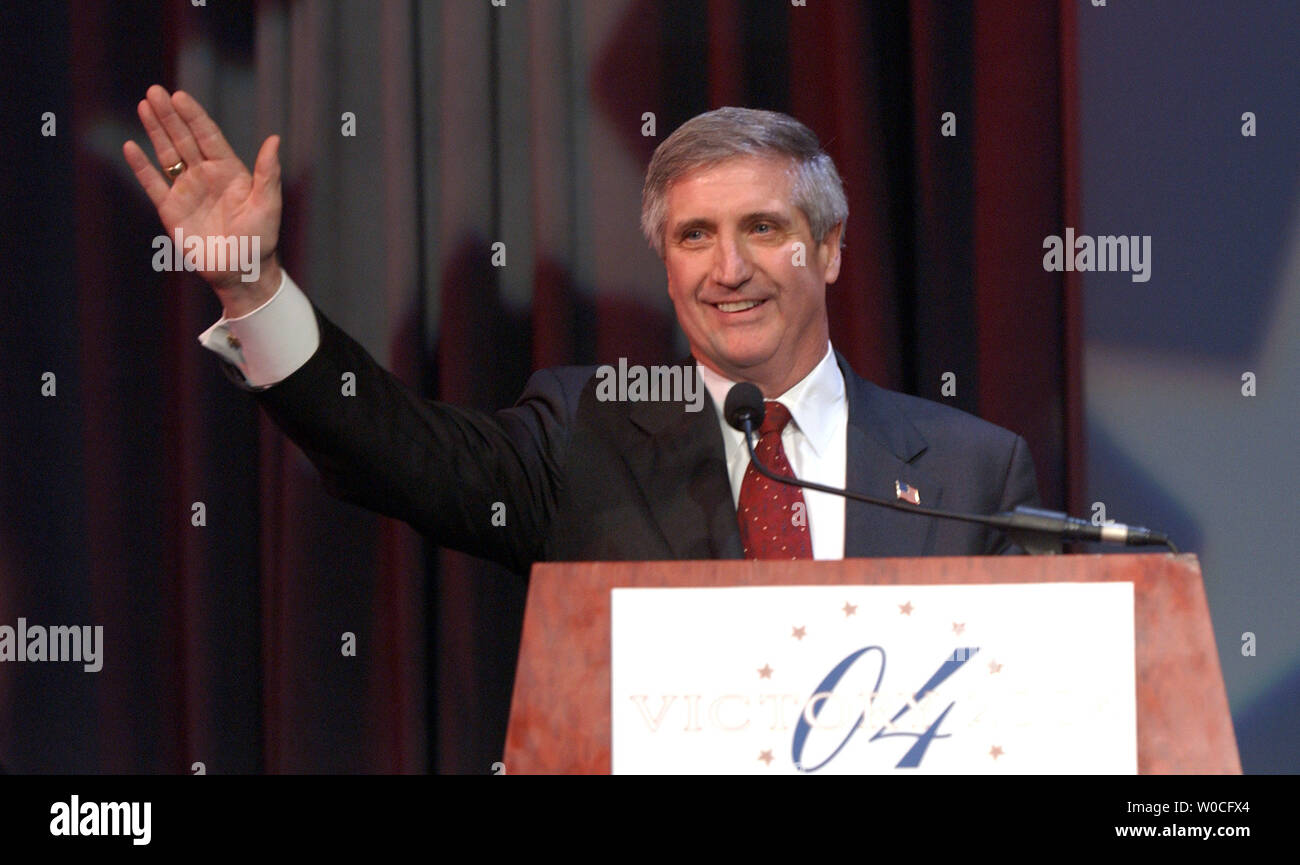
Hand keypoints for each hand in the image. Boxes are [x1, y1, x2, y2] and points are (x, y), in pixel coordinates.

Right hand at [123, 85, 282, 316]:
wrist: (241, 272)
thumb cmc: (260, 240)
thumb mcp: (267, 204)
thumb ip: (268, 172)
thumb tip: (274, 139)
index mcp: (229, 171)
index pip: (208, 136)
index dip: (194, 116)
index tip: (180, 96)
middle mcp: (206, 175)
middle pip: (184, 138)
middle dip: (170, 115)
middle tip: (154, 91)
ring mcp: (186, 190)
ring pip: (167, 154)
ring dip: (155, 131)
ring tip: (145, 106)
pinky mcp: (170, 209)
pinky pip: (153, 183)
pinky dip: (141, 166)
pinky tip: (130, 146)